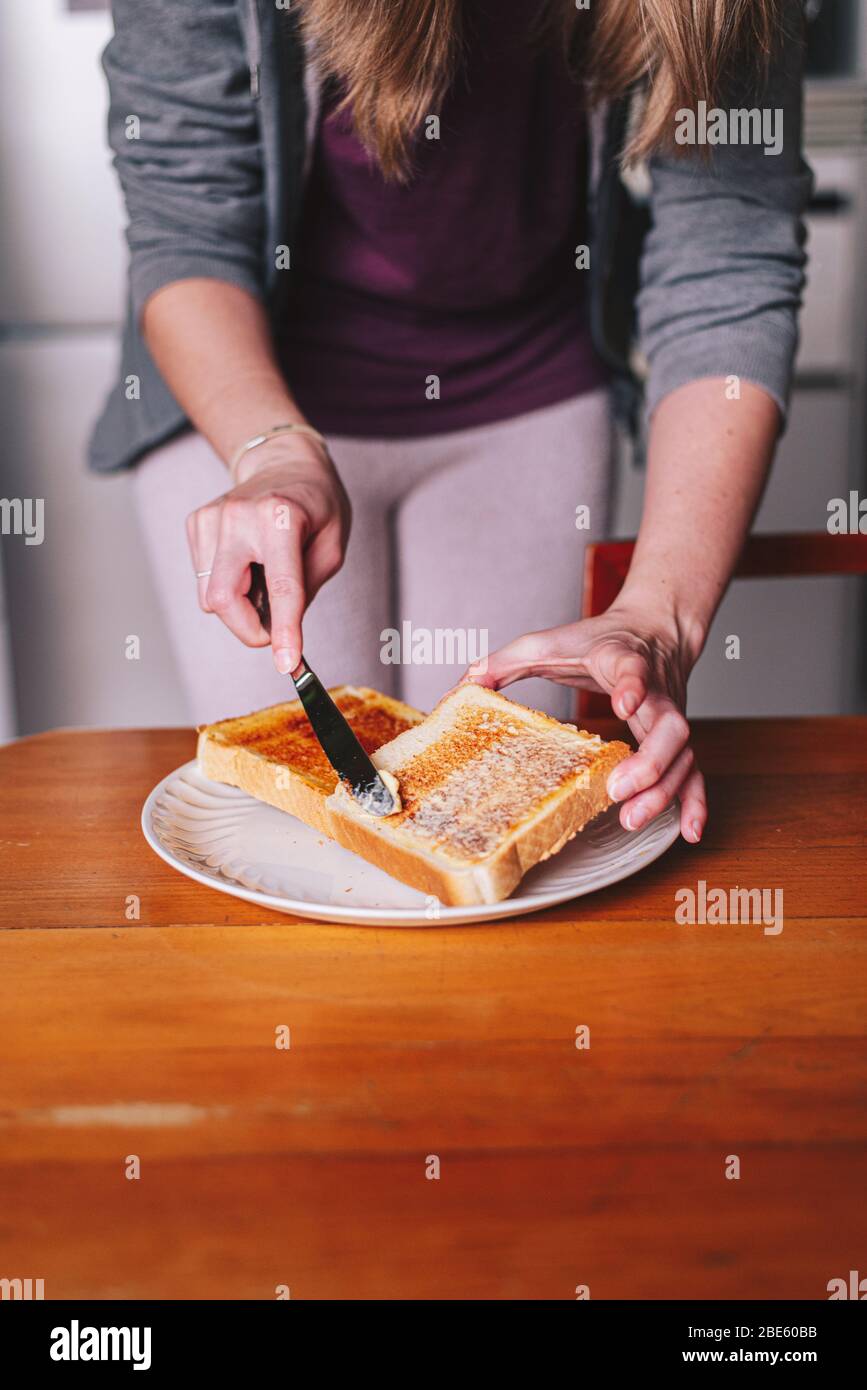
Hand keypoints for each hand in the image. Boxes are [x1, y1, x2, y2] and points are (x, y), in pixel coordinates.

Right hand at [186, 445, 350, 671]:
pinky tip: (246, 561)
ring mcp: (211, 517)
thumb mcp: (331, 547)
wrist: (285, 460)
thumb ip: (306, 590)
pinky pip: (203, 579)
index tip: (287, 664)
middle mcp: (239, 516)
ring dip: (239, 604)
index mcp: (281, 517)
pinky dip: (226, 584)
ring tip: (263, 577)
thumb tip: (276, 632)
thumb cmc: (317, 505)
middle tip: (274, 631)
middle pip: (223, 599)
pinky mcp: (196, 523)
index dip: (284, 631)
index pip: (281, 586)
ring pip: (210, 596)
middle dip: (248, 629)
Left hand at [461, 603, 706, 842]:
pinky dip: (695, 802)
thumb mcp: (546, 642)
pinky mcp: (677, 739)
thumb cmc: (596, 640)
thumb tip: (464, 686)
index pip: (633, 670)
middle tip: (617, 789)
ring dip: (664, 791)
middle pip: (671, 727)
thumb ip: (505, 661)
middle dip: (650, 762)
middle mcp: (656, 693)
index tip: (624, 701)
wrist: (653, 629)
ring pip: (683, 756)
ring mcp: (671, 718)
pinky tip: (689, 832)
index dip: (633, 685)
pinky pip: (693, 772)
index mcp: (622, 661)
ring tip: (632, 818)